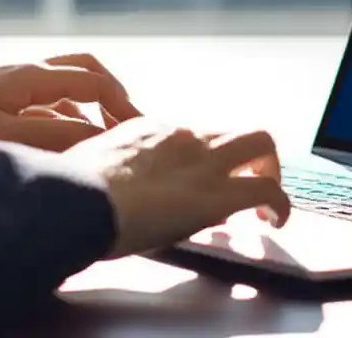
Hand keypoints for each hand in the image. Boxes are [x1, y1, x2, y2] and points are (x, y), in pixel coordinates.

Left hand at [0, 54, 140, 151]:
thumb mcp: (1, 135)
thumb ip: (53, 136)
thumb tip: (98, 138)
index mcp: (31, 76)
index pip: (96, 81)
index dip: (123, 106)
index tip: (140, 133)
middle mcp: (24, 71)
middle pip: (84, 68)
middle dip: (112, 94)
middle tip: (128, 125)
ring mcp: (7, 81)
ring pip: (64, 85)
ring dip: (87, 106)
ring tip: (98, 140)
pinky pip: (41, 98)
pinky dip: (61, 115)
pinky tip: (56, 143)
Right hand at [63, 117, 290, 257]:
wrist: (78, 200)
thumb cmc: (72, 190)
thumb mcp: (89, 166)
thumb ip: (109, 169)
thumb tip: (110, 186)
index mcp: (150, 129)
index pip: (194, 136)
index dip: (204, 160)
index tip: (198, 181)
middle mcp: (183, 136)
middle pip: (236, 129)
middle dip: (252, 155)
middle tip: (249, 181)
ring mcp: (204, 161)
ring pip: (260, 143)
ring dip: (270, 171)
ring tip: (266, 203)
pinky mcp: (218, 194)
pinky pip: (267, 190)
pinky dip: (280, 205)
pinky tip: (275, 222)